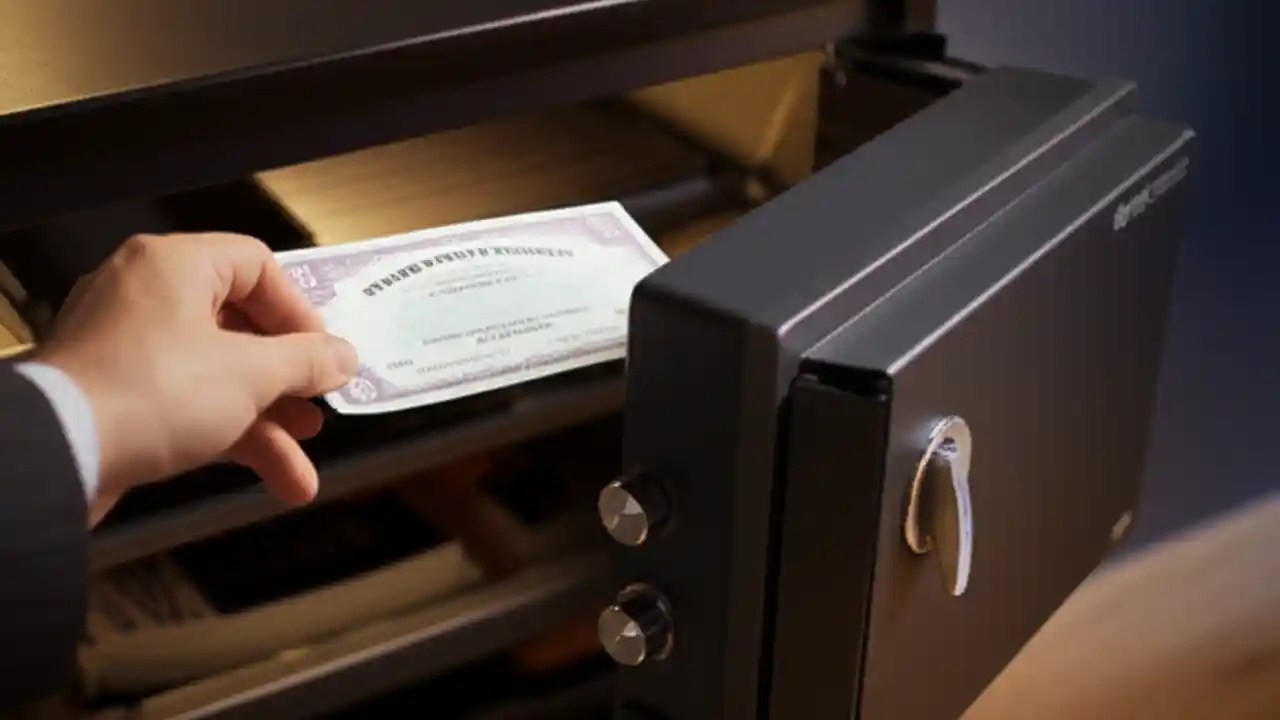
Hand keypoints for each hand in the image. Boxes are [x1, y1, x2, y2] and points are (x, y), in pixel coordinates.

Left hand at [34, 233, 357, 524]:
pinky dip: (227, 436)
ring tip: (300, 471)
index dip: (300, 311)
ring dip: (265, 425)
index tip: (324, 354)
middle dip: (288, 384)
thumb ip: (307, 361)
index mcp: (175, 265)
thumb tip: (344, 356)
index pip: (257, 266)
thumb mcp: (251, 374)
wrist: (56, 455)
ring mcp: (126, 347)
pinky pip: (185, 403)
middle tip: (317, 408)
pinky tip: (271, 477)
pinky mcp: (114, 394)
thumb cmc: (154, 393)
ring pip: (216, 376)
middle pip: (241, 329)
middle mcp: (146, 295)